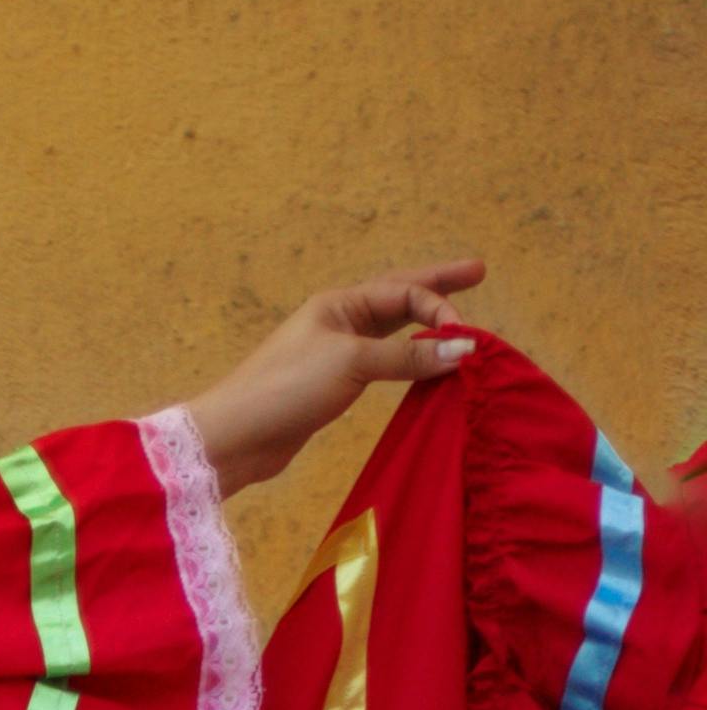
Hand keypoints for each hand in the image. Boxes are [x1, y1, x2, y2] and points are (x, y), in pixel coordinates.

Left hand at [184, 264, 483, 497]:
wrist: (234, 438)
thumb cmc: (285, 389)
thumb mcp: (351, 364)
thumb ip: (407, 357)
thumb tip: (463, 349)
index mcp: (339, 304)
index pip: (404, 292)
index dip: (439, 307)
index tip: (466, 337)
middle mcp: (338, 322)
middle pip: (398, 298)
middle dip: (437, 287)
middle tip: (476, 271)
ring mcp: (334, 354)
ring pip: (390, 333)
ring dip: (423, 325)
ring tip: (453, 318)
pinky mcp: (331, 388)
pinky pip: (380, 365)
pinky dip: (406, 362)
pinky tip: (419, 364)